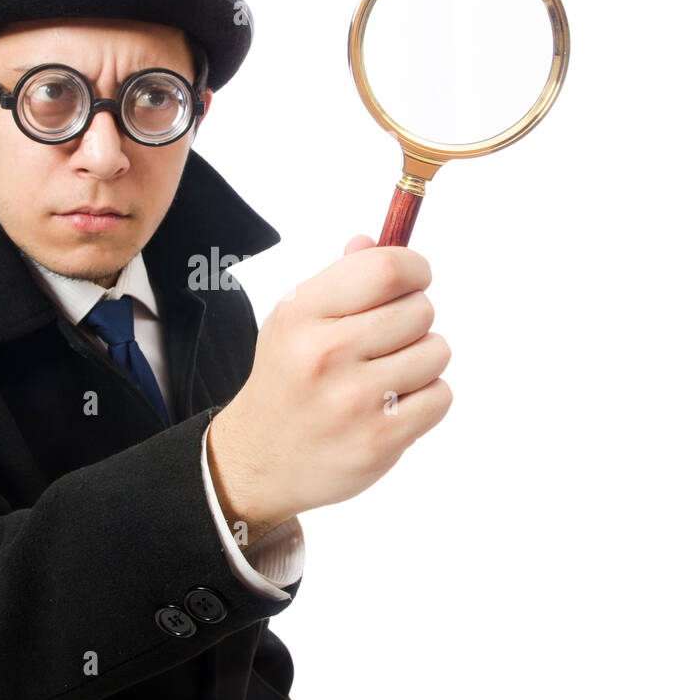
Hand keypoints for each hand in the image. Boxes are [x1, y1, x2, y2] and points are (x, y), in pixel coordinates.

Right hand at [207, 234, 452, 533]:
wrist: (259, 459)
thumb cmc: (286, 380)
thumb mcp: (294, 321)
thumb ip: (338, 279)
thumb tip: (373, 240)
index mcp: (302, 314)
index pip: (388, 270)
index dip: (415, 270)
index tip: (413, 281)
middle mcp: (325, 354)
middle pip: (420, 310)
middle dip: (415, 319)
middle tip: (389, 340)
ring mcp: (353, 401)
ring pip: (436, 352)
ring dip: (423, 360)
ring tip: (390, 374)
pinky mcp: (378, 440)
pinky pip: (440, 397)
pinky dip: (427, 398)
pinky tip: (395, 404)